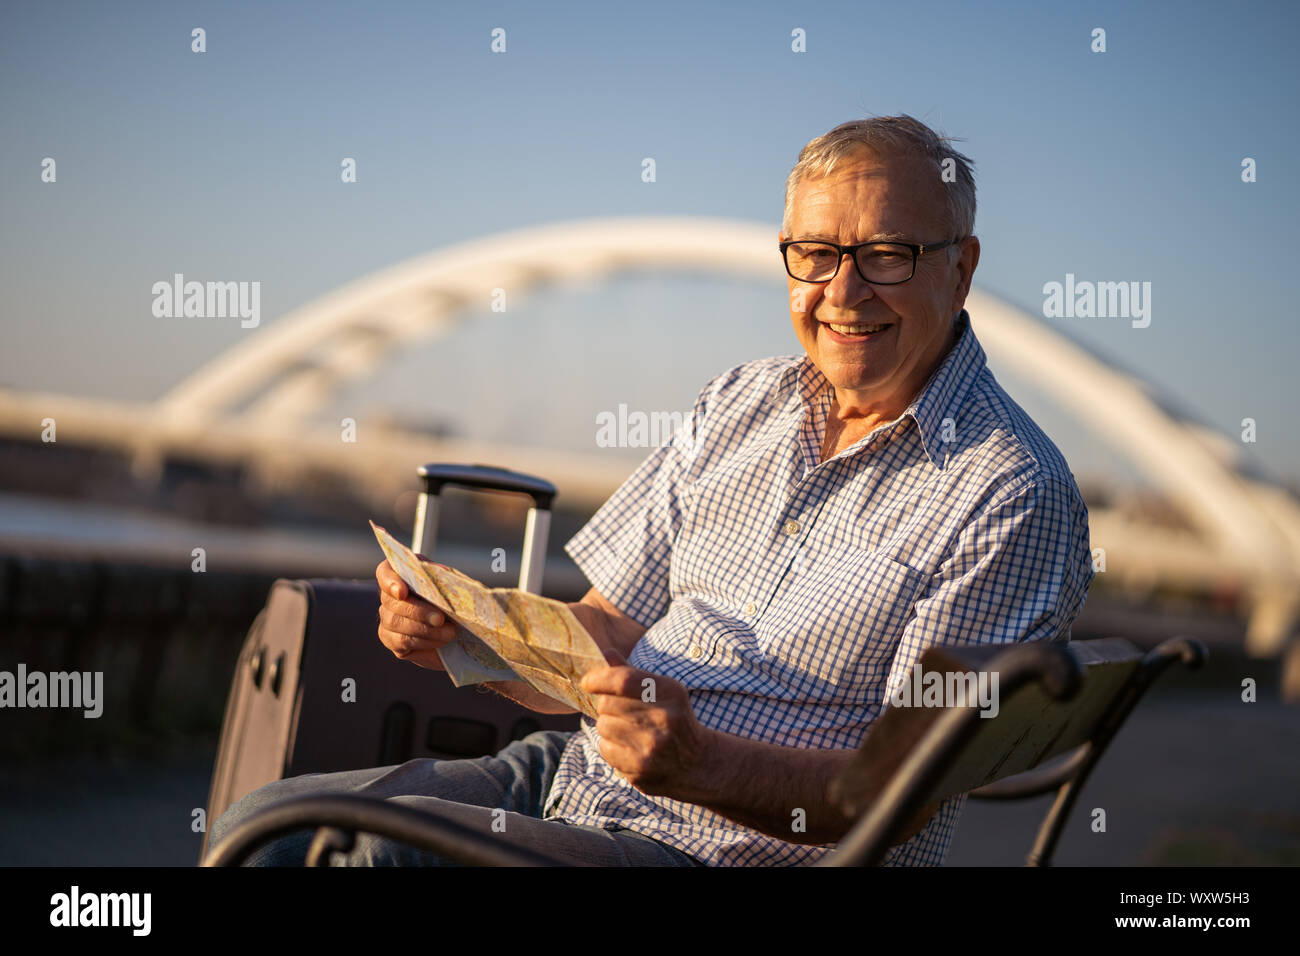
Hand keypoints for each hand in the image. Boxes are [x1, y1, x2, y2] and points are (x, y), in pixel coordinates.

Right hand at [374, 558, 457, 670]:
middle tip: (440, 619)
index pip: (385, 573)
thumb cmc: (446, 593)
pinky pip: (403, 645)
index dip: (391, 582)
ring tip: (449, 632)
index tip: (402, 592)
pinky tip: (441, 640)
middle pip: (392, 604)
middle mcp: (387, 598)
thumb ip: (441, 575)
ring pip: (397, 625)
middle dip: (419, 612)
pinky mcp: (392, 642)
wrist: (451, 619)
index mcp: (398, 574)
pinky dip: (425, 643)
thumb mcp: (445, 579)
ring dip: (427, 631)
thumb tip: (444, 576)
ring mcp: (387, 621)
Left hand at [580, 648, 711, 797]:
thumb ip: (632, 674)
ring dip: (608, 726)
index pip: (623, 680)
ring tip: (628, 730)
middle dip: (606, 705)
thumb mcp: (663, 692)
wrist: (697, 763)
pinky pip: (605, 749)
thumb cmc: (675, 720)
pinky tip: (629, 747)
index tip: (587, 682)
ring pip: (603, 726)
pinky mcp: (640, 769)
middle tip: (618, 711)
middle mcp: (662, 719)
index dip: (599, 679)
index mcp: (669, 693)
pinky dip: (611, 746)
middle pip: (607, 704)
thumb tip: (606, 652)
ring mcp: (651, 746)